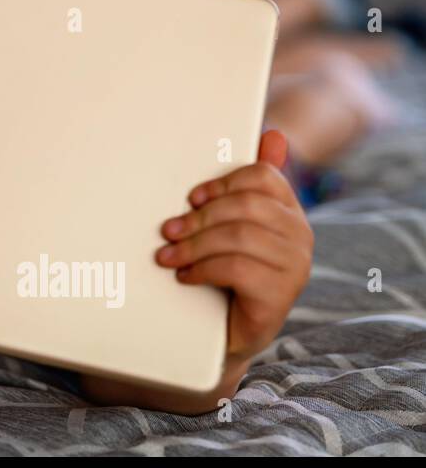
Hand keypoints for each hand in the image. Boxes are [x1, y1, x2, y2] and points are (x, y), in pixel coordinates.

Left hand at [156, 129, 313, 366]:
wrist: (227, 332)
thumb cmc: (227, 271)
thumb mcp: (232, 225)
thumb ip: (247, 185)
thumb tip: (276, 135)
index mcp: (288, 211)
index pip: (262, 178)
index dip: (221, 184)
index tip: (191, 199)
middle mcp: (300, 236)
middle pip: (245, 207)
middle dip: (199, 218)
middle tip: (168, 231)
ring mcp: (295, 268)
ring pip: (239, 237)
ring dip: (193, 245)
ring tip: (169, 256)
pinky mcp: (281, 297)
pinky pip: (238, 269)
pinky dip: (202, 269)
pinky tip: (185, 276)